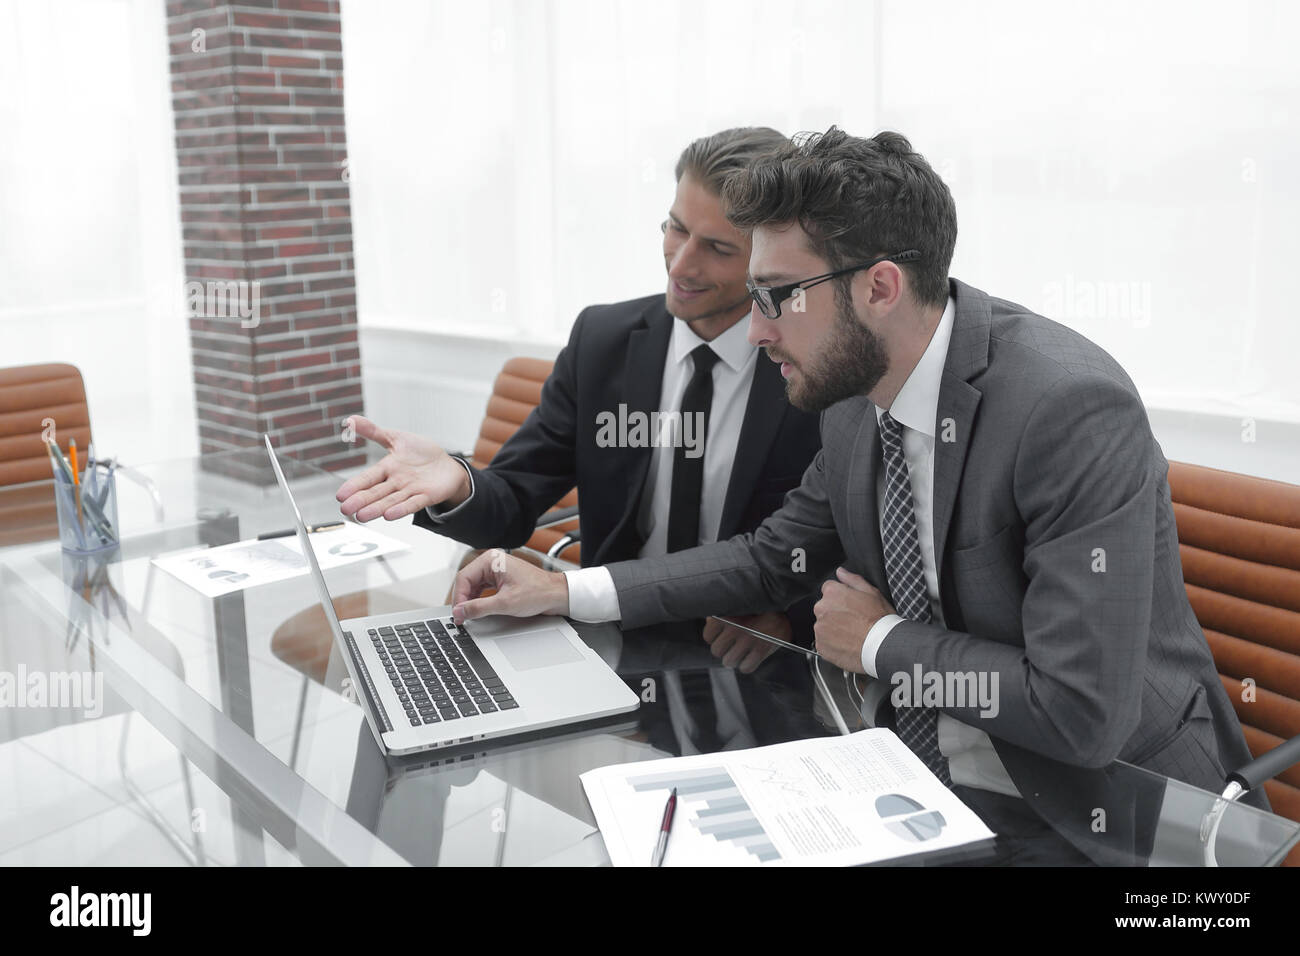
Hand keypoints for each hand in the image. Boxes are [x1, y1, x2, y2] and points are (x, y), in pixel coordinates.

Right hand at [335, 415, 471, 520]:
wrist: (447, 466)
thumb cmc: (422, 453)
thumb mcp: (396, 438)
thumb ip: (374, 432)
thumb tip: (351, 420)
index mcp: (388, 468)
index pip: (368, 478)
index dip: (355, 486)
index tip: (340, 495)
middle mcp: (396, 482)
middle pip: (376, 493)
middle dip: (361, 500)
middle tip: (347, 509)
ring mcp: (411, 490)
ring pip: (390, 501)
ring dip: (376, 508)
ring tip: (362, 516)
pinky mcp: (426, 496)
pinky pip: (412, 503)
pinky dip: (401, 509)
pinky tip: (388, 515)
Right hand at [451, 549, 569, 623]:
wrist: (557, 595)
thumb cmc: (539, 592)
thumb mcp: (505, 603)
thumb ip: (479, 608)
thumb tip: (460, 612)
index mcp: (491, 560)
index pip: (463, 578)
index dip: (459, 598)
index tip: (458, 614)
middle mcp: (492, 562)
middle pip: (467, 581)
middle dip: (463, 600)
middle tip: (462, 617)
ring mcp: (496, 570)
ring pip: (473, 586)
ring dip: (470, 601)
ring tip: (469, 616)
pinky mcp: (500, 579)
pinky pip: (482, 589)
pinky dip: (478, 600)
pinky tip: (478, 610)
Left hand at [701, 612, 789, 673]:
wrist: (787, 613)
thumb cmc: (760, 610)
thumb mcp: (739, 606)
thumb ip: (723, 613)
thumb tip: (708, 621)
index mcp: (726, 616)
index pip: (707, 636)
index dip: (714, 638)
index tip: (723, 636)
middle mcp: (734, 628)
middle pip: (716, 651)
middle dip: (724, 650)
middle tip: (734, 646)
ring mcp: (747, 640)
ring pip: (728, 661)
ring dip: (735, 659)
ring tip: (743, 652)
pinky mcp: (761, 650)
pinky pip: (745, 668)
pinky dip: (748, 665)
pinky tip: (752, 658)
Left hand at [812, 567, 894, 672]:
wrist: (881, 646)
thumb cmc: (879, 620)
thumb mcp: (872, 592)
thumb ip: (852, 580)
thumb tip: (841, 572)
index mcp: (833, 593)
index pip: (829, 589)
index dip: (841, 597)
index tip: (850, 605)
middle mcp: (822, 609)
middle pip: (824, 607)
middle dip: (836, 612)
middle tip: (853, 620)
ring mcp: (820, 628)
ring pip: (823, 625)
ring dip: (833, 628)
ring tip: (851, 633)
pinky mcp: (820, 645)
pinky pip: (824, 641)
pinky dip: (832, 643)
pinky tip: (847, 643)